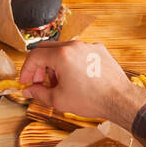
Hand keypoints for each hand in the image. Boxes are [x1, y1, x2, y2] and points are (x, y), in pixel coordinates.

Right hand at [17, 40, 139, 124]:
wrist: (119, 100)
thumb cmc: (91, 100)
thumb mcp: (59, 99)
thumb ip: (39, 93)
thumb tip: (28, 91)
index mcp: (62, 55)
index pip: (35, 56)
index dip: (26, 70)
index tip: (25, 81)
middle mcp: (74, 46)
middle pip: (47, 49)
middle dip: (39, 66)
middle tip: (37, 81)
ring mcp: (88, 46)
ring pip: (63, 50)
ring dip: (55, 64)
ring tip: (58, 83)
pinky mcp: (99, 50)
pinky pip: (79, 52)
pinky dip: (71, 62)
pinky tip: (75, 78)